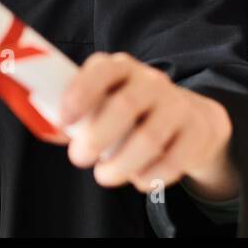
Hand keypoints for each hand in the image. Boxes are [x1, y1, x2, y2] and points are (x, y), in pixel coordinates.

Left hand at [58, 52, 235, 197]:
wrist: (192, 119)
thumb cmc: (134, 113)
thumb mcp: (108, 102)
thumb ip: (81, 114)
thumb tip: (50, 129)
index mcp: (122, 68)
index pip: (102, 71)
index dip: (80, 94)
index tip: (64, 122)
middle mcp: (151, 81)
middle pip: (125, 106)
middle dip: (96, 137)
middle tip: (79, 158)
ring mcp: (178, 105)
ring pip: (149, 138)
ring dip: (121, 164)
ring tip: (104, 176)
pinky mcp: (197, 132)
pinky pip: (173, 160)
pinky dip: (151, 176)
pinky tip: (139, 178)